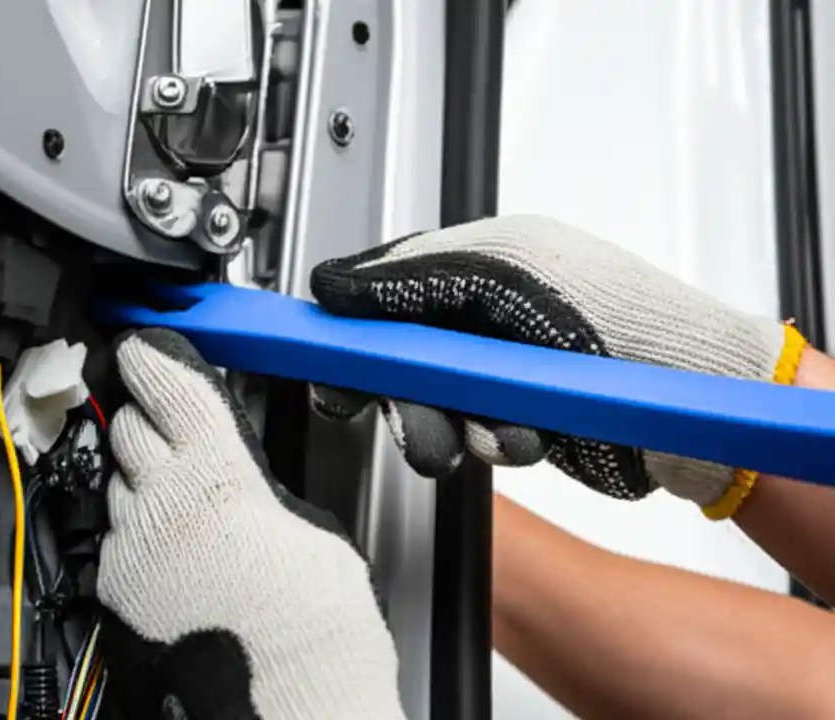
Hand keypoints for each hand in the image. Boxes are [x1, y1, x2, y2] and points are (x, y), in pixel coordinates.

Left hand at [97, 329, 405, 719]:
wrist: (287, 704)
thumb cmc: (318, 624)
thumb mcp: (308, 526)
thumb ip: (255, 483)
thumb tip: (237, 471)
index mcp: (215, 472)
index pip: (165, 387)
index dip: (150, 359)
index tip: (139, 346)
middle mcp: (160, 503)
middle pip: (130, 428)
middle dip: (148, 423)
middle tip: (176, 437)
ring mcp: (130, 550)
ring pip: (118, 486)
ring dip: (142, 484)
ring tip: (186, 514)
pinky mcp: (114, 593)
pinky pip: (114, 541)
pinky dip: (135, 537)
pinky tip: (173, 559)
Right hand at [310, 215, 807, 517]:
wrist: (689, 393)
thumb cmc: (620, 314)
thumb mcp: (505, 271)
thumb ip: (411, 277)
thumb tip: (334, 284)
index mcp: (473, 265)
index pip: (380, 294)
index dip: (348, 333)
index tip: (322, 361)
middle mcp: (481, 317)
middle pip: (399, 362)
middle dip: (402, 397)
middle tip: (409, 418)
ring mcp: (500, 370)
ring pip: (432, 410)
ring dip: (455, 428)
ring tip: (495, 430)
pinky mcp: (520, 418)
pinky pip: (477, 440)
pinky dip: (498, 444)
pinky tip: (530, 434)